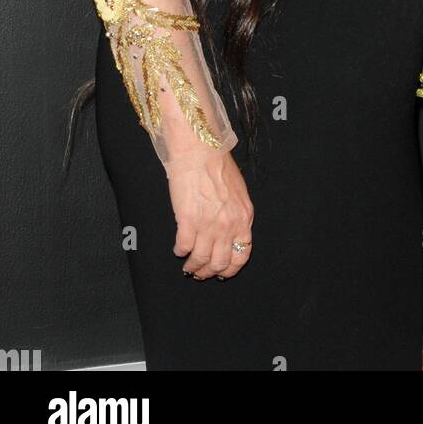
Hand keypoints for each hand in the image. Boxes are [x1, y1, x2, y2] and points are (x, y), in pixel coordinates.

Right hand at [165, 150, 253, 278]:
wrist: (200, 150)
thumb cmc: (217, 166)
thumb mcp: (238, 193)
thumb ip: (236, 215)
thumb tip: (229, 234)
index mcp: (243, 218)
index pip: (241, 256)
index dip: (229, 269)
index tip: (220, 273)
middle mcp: (228, 225)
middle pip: (219, 263)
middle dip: (208, 272)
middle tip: (200, 273)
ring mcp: (208, 225)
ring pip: (200, 260)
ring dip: (192, 267)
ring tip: (187, 265)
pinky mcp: (188, 221)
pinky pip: (183, 247)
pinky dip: (180, 251)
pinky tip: (179, 248)